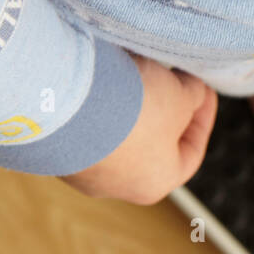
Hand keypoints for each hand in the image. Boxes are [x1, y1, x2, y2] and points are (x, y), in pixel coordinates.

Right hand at [61, 55, 217, 203]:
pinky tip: (102, 75)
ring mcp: (78, 168)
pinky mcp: (50, 145)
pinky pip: (82, 122)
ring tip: (134, 69)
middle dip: (163, 108)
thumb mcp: (182, 96)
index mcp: (155, 183)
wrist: (64, 100)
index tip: (202, 90)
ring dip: (127, 101)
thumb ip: (194, 96)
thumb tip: (191, 90)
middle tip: (168, 77)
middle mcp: (114, 185)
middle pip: (151, 143)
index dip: (202, 118)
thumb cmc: (137, 109)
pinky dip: (96, 99)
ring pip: (114, 132)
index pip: (190, 154)